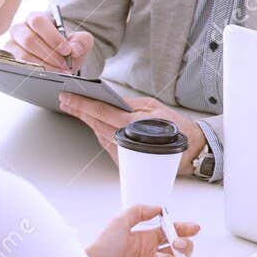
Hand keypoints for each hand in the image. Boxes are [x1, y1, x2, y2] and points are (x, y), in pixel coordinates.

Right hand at [8, 11, 93, 72]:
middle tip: (64, 65)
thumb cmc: (66, 46)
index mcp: (35, 19)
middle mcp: (20, 30)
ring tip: (59, 72)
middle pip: (29, 39)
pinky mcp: (10, 60)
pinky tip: (49, 76)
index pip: (38, 22)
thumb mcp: (79, 41)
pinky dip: (35, 73)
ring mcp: (12, 45)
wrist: (60, 59)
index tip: (66, 50)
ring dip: (44, 66)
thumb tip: (74, 49)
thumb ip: (82, 41)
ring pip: (23, 56)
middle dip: (49, 55)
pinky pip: (19, 67)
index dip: (52, 37)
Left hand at [59, 92, 204, 166]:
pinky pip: (107, 144)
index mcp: (133, 122)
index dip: (81, 104)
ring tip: (76, 109)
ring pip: (98, 134)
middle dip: (78, 111)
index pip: (100, 111)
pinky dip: (99, 133)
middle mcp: (126, 139)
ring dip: (87, 121)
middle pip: (94, 123)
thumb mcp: (154, 106)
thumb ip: (130, 103)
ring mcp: (124, 152)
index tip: (67, 97)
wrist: (191, 150)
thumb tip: (110, 100)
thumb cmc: (175, 127)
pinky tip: (93, 124)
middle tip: (65, 101)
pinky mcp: (126, 160)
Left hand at [85, 204, 198, 256]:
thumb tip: (159, 209)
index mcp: (145, 241)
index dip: (184, 230)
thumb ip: (139, 212)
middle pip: (180, 251)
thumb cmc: (100, 251)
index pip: (171, 234)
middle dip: (184, 245)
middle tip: (178, 243)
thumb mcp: (118, 223)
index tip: (193, 227)